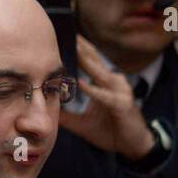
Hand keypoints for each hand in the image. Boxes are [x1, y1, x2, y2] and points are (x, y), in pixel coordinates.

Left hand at [60, 35, 154, 158]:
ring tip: (72, 46)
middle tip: (64, 31)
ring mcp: (119, 92)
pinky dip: (92, 90)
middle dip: (79, 46)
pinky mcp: (122, 105)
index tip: (61, 36)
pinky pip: (104, 96)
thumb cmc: (110, 131)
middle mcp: (112, 82)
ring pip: (99, 72)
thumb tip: (44, 111)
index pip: (88, 61)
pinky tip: (80, 84)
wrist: (133, 146)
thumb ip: (64, 116)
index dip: (76, 49)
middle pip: (93, 60)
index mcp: (103, 82)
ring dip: (85, 60)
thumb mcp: (81, 123)